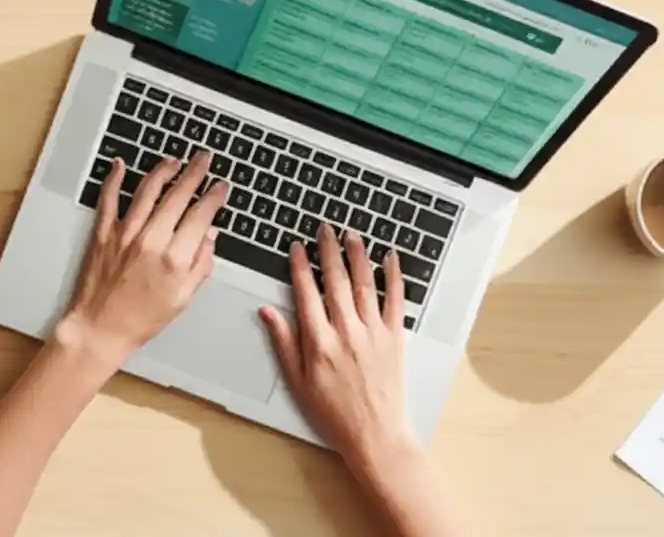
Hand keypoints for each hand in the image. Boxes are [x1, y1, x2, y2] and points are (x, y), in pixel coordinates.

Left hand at [57, 150, 226, 363]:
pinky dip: (114, 179)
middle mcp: (151, 241)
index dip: (214, 197)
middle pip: (178, 196)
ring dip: (163, 170)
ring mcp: (125, 235)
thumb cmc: (141, 319)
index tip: (221, 186)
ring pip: (147, 191)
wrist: (100, 329)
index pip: (200, 216)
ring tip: (174, 159)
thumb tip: (210, 236)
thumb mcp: (183, 298)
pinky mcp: (103, 235)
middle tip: (203, 159)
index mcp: (175, 259)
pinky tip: (120, 165)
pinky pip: (109, 200)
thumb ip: (201, 264)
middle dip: (194, 173)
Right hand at [261, 223, 419, 471]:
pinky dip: (393, 276)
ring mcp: (373, 333)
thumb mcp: (297, 382)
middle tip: (324, 228)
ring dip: (357, 255)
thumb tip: (267, 312)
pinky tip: (390, 257)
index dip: (300, 266)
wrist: (375, 434)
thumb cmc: (334, 413)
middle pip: (336, 281)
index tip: (297, 247)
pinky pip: (395, 300)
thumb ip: (283, 343)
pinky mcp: (395, 338)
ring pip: (364, 284)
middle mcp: (346, 332)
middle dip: (329, 250)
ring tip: (351, 234)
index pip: (306, 293)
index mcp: (319, 343)